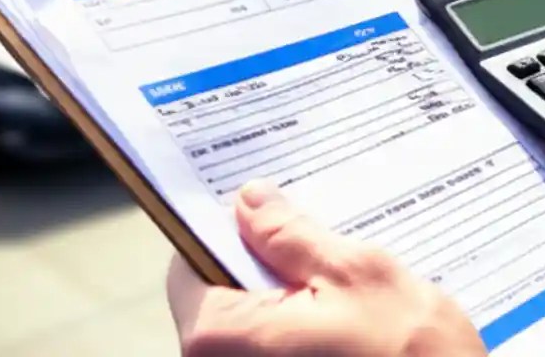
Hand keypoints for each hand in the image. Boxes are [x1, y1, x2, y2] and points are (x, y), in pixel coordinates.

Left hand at [166, 181, 486, 356]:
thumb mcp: (356, 275)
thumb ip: (292, 235)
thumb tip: (251, 202)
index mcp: (221, 337)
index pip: (189, 264)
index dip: (225, 230)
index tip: (263, 212)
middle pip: (221, 295)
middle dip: (265, 263)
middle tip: (318, 241)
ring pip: (254, 325)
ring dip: (291, 297)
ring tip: (343, 283)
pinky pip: (279, 350)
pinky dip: (305, 329)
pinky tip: (349, 321)